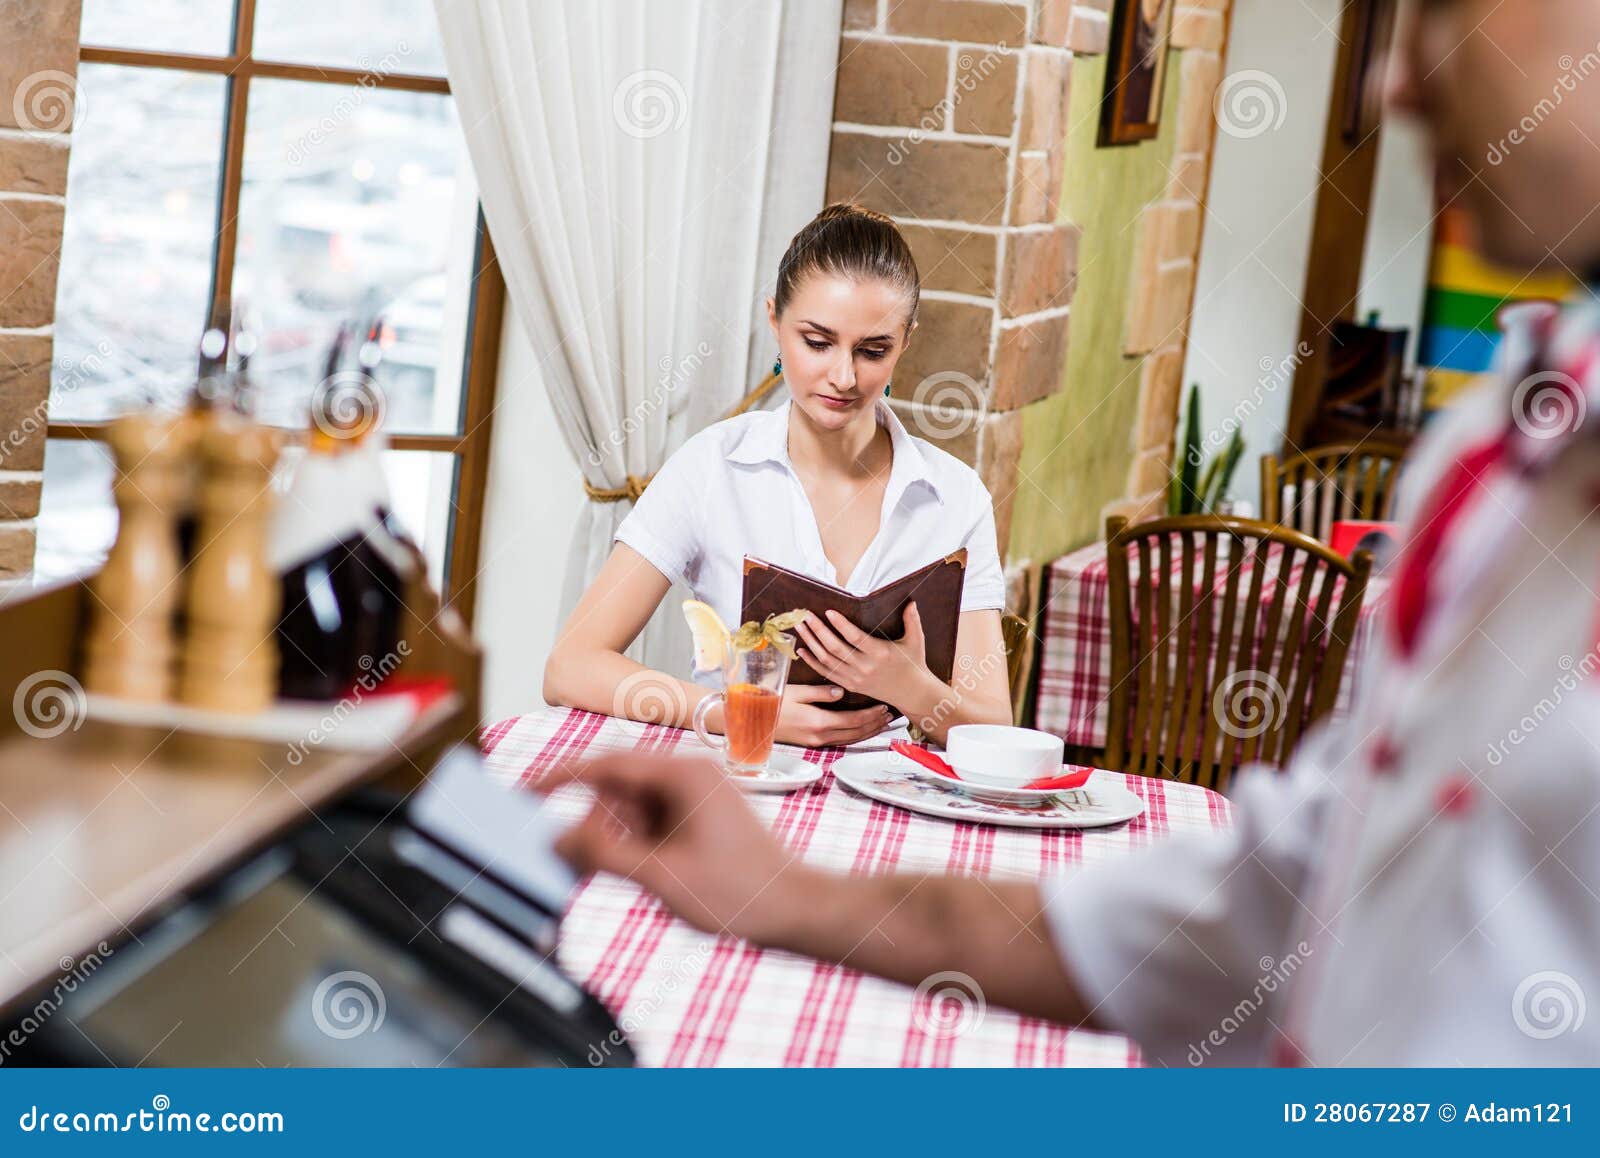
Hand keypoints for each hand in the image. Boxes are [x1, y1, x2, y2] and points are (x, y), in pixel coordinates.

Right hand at [541, 752, 809, 941]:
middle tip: (574, 864)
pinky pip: (651, 821)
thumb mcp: (660, 875)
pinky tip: (633, 872)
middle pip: (616, 787)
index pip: (604, 763)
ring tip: (611, 875)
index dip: (558, 778)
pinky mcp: (700, 816)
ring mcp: (696, 795)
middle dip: (593, 824)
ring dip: (613, 838)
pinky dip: (633, 843)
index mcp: (683, 774)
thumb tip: (556, 838)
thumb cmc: (741, 892)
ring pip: (631, 807)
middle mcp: (689, 775)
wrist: (796, 910)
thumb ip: (603, 854)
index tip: (524, 792)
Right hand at [775, 682, 891, 747]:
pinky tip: (861, 730)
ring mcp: (816, 742)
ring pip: (850, 740)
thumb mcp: (796, 692)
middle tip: (890, 716)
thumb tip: (841, 692)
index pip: (853, 721)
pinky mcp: (812, 742)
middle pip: (856, 733)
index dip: (871, 715)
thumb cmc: (771, 703)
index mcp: (818, 722)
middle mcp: (820, 736)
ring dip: (867, 732)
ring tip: (882, 724)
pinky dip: (855, 736)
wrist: (752, 722)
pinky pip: (840, 741)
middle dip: (875, 725)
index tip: (883, 707)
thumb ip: (820, 693)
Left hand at [795, 602, 933, 710]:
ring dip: (811, 643)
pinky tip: (802, 649)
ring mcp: (856, 678)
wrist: (912, 694)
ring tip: (800, 627)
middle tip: (806, 615)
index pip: (855, 637)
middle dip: (818, 630)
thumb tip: (911, 601)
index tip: (828, 612)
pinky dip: (813, 661)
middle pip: (836, 648)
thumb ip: (912, 620)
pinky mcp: (850, 685)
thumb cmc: (913, 664)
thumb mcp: (916, 640)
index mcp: (880, 653)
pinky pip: (827, 673)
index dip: (840, 625)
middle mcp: (865, 666)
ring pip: (828, 660)